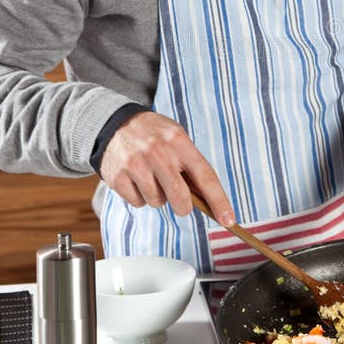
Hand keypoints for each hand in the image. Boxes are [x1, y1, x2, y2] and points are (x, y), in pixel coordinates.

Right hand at [100, 110, 235, 224]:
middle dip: (184, 207)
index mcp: (178, 141)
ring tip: (151, 177)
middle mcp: (158, 152)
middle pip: (180, 197)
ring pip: (157, 202)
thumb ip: (191, 164)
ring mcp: (136, 164)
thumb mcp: (176, 138)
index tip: (229, 220)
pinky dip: (140, 197)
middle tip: (181, 203)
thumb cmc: (153, 134)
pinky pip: (138, 203)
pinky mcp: (118, 177)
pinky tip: (136, 180)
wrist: (114, 123)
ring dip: (157, 197)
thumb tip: (207, 198)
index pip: (205, 176)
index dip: (219, 200)